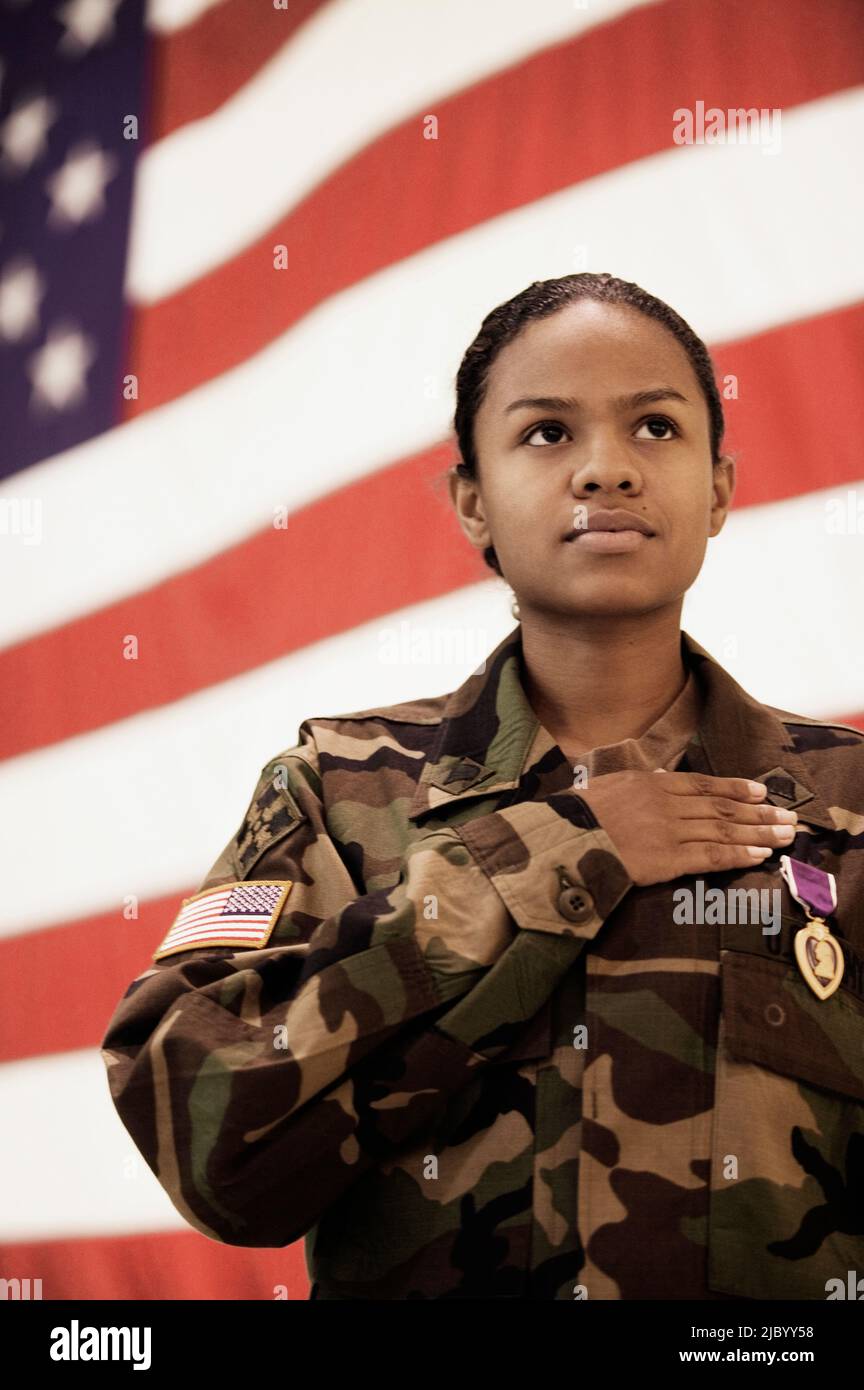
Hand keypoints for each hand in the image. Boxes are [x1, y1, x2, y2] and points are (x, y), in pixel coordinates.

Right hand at [575, 770, 796, 887]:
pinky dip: (737, 854)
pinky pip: (711, 855)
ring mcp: (669, 831)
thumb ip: (640, 780)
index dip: (735, 788)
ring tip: (784, 837)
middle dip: (759, 813)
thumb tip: (662, 772)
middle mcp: (667, 803)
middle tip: (787, 818)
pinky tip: (758, 855)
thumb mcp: (609, 785)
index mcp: (652, 782)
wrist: (562, 841)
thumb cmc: (578, 816)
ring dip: (758, 834)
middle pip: (722, 806)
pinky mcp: (667, 859)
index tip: (760, 791)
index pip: (703, 784)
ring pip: (723, 829)